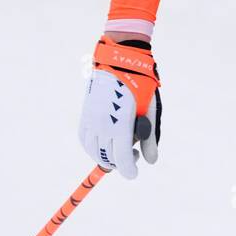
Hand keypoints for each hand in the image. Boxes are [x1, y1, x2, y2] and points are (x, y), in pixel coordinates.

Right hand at [78, 35, 160, 178]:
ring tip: (121, 147)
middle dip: (121, 163)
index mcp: (120, 124)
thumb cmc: (140, 84)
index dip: (129, 170)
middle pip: (108, 158)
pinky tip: (106, 142)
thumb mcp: (150, 110)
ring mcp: (90, 120)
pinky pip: (85, 140)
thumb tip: (150, 161)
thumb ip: (150, 137)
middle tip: (134, 155)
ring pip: (94, 151)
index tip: (134, 174)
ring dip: (107, 155)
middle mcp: (102, 125)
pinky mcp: (85, 115)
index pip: (122, 159)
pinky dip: (94, 147)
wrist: (118, 61)